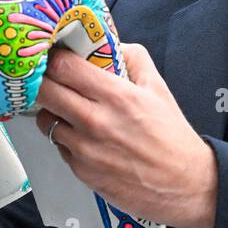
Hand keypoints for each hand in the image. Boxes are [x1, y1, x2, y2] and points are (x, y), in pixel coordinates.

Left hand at [35, 44, 218, 227]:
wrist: (185, 184)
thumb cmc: (172, 137)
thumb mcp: (158, 88)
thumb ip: (134, 58)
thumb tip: (112, 43)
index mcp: (116, 95)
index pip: (63, 67)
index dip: (53, 58)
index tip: (54, 56)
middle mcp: (95, 121)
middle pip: (44, 91)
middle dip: (43, 82)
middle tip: (50, 80)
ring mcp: (85, 149)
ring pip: (45, 120)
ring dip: (52, 113)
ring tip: (69, 111)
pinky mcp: (81, 171)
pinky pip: (58, 146)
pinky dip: (65, 139)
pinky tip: (84, 137)